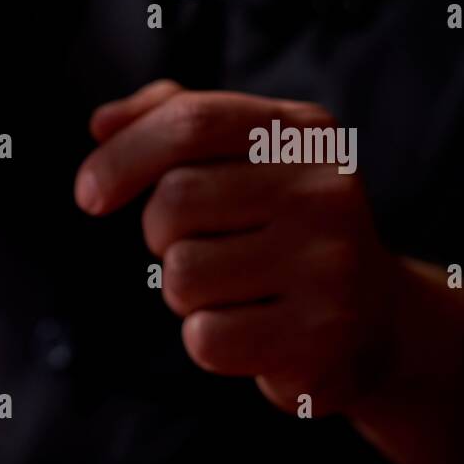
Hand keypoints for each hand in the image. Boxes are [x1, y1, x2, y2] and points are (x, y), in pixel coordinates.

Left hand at [76, 80, 463, 463]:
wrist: (375, 325)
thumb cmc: (283, 235)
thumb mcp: (245, 163)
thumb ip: (174, 125)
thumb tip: (102, 122)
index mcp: (304, 133)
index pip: (191, 122)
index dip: (123, 156)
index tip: (88, 195)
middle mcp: (326, 190)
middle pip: (173, 201)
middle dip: (162, 235)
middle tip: (205, 249)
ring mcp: (329, 264)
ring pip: (182, 275)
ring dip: (186, 294)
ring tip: (238, 291)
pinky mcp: (319, 336)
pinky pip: (206, 338)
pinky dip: (210, 342)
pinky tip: (254, 332)